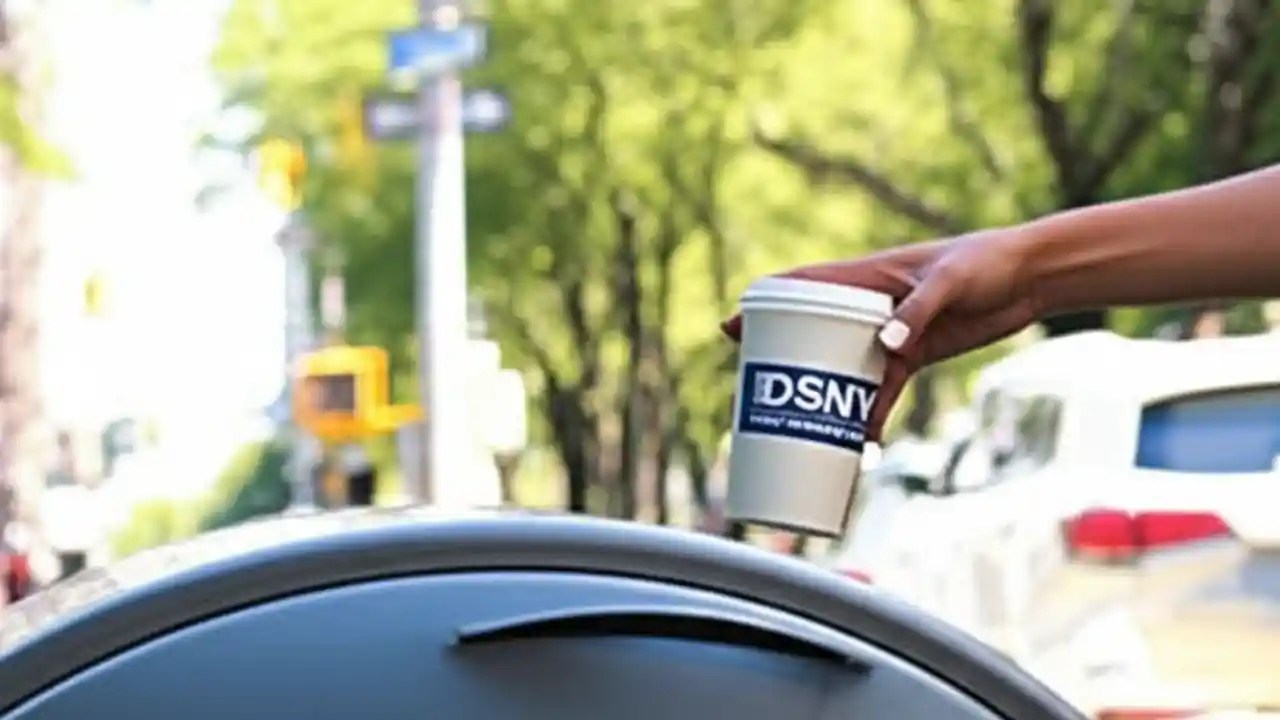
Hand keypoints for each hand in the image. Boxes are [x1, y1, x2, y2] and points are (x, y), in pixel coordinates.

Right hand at [721, 230, 1040, 438]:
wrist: (1031, 277)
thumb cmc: (987, 262)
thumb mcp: (951, 282)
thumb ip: (917, 311)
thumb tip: (885, 343)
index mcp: (868, 275)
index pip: (803, 285)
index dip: (765, 304)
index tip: (732, 326)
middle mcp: (872, 304)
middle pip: (813, 331)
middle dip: (784, 357)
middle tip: (755, 390)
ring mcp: (891, 331)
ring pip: (844, 366)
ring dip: (824, 394)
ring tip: (800, 428)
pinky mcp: (915, 354)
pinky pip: (882, 389)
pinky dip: (869, 414)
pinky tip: (859, 441)